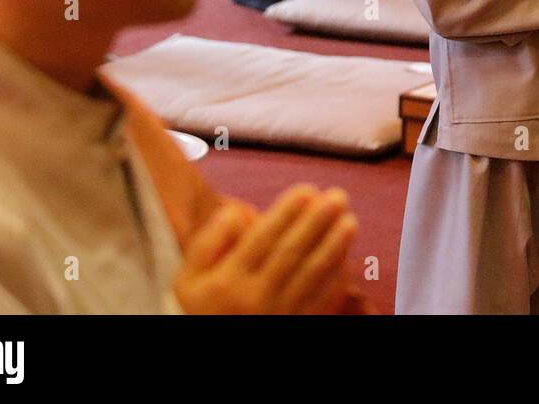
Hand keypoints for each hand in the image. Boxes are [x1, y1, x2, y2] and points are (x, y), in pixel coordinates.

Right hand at [173, 185, 358, 314]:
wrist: (211, 349)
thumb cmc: (202, 306)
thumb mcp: (188, 277)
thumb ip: (210, 240)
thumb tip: (245, 212)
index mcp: (226, 280)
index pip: (262, 239)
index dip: (287, 213)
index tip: (307, 189)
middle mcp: (253, 297)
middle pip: (290, 254)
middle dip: (317, 222)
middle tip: (338, 197)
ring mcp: (277, 313)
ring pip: (310, 276)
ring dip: (333, 246)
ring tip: (350, 221)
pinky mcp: (295, 324)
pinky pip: (319, 299)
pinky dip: (335, 277)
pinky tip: (346, 254)